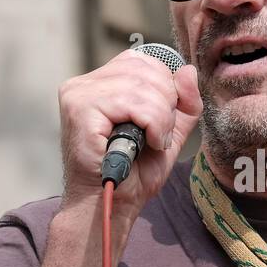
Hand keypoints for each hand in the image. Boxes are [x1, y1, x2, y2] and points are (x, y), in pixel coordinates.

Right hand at [57, 49, 202, 217]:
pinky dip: (152, 125)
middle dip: (166, 105)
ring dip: (161, 119)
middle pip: (146, 70)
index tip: (164, 122)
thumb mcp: (169, 132)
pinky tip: (146, 144)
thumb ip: (183, 103)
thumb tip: (188, 70)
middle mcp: (84, 83)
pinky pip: (132, 103)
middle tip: (160, 136)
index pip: (143, 61)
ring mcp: (79, 94)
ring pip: (142, 86)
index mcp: (101, 83)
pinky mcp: (80, 110)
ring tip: (153, 142)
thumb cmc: (134, 173)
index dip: (166, 88)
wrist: (111, 204)